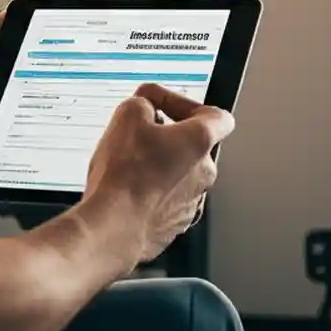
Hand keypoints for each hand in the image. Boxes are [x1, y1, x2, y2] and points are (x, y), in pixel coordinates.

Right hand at [83, 83, 234, 263]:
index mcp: (201, 141)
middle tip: (138, 136)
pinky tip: (125, 192)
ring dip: (158, 168)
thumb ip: (143, 102)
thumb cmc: (125, 177)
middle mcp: (205, 173)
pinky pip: (165, 202)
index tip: (165, 105)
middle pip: (192, 146)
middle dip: (166, 138)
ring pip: (178, 175)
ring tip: (126, 167)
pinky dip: (149, 195)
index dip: (189, 106)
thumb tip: (144, 106)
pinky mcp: (175, 225)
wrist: (113, 228)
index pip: (217, 116)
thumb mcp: (128, 116)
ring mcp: (192, 202)